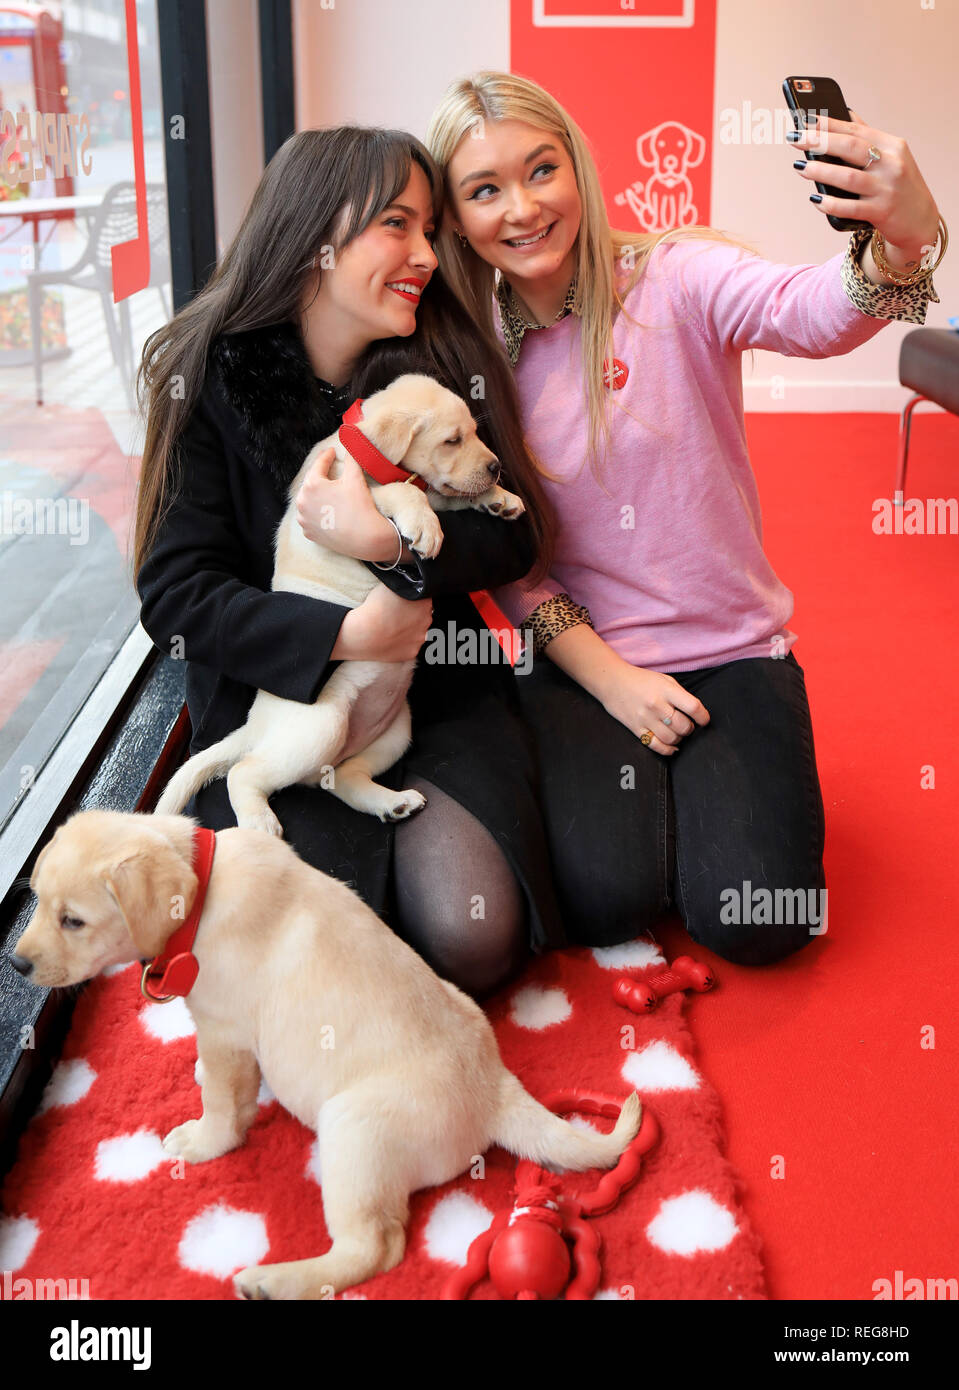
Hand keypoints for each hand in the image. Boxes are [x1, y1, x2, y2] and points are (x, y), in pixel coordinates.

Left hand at [295, 446, 411, 561]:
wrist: (365, 538)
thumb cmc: (360, 507)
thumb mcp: (355, 478)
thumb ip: (351, 458)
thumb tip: (352, 443)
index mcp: (312, 485)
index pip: (319, 465)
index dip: (327, 456)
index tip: (332, 452)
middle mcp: (302, 502)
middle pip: (311, 483)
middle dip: (320, 475)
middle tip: (329, 469)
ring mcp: (304, 519)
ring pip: (308, 501)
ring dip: (316, 495)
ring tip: (326, 491)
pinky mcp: (309, 533)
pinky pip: (310, 518)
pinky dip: (315, 512)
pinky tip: (324, 510)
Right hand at [331, 585, 432, 662]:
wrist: (364, 633)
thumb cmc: (374, 608)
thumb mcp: (389, 585)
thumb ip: (403, 584)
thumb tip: (407, 583)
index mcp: (424, 602)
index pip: (424, 597)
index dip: (413, 599)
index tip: (403, 601)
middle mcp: (427, 620)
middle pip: (423, 615)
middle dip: (413, 614)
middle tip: (395, 614)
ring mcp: (420, 638)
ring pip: (418, 631)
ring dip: (408, 629)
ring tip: (392, 628)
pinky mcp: (412, 652)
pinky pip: (410, 646)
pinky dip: (403, 643)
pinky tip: (391, 639)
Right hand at [599, 662, 709, 756]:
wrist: (612, 682)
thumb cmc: (640, 680)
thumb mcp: (664, 680)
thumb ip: (679, 695)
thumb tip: (695, 713)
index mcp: (666, 690)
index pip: (693, 707)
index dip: (703, 717)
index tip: (704, 720)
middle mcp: (656, 705)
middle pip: (683, 726)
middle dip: (690, 728)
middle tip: (687, 725)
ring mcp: (645, 718)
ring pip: (671, 738)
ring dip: (679, 738)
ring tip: (677, 732)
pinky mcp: (636, 729)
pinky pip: (656, 746)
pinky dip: (668, 749)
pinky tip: (671, 746)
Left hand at [789, 109, 939, 266]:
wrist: (920, 221)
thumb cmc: (899, 185)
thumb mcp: (892, 157)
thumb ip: (869, 137)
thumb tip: (846, 114)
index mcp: (893, 146)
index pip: (857, 130)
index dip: (830, 124)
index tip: (806, 121)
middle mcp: (891, 165)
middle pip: (851, 148)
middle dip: (820, 141)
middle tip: (796, 139)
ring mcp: (887, 189)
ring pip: (848, 177)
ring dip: (821, 171)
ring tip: (801, 167)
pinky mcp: (881, 212)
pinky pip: (849, 208)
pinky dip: (830, 204)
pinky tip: (815, 199)